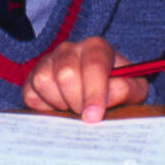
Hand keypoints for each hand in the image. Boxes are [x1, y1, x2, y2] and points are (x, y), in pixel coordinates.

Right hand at [21, 37, 148, 122]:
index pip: (94, 65)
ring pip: (45, 83)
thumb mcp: (134, 89)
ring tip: (75, 108)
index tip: (94, 116)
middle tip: (87, 116)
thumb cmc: (118, 89)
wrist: (99, 94)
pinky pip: (31, 95)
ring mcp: (48, 62)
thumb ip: (128, 89)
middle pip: (67, 75)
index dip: (94, 92)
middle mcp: (70, 49)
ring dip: (61, 104)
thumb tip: (110, 95)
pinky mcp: (33, 78)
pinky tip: (60, 108)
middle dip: (78, 102)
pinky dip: (45, 108)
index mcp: (97, 48)